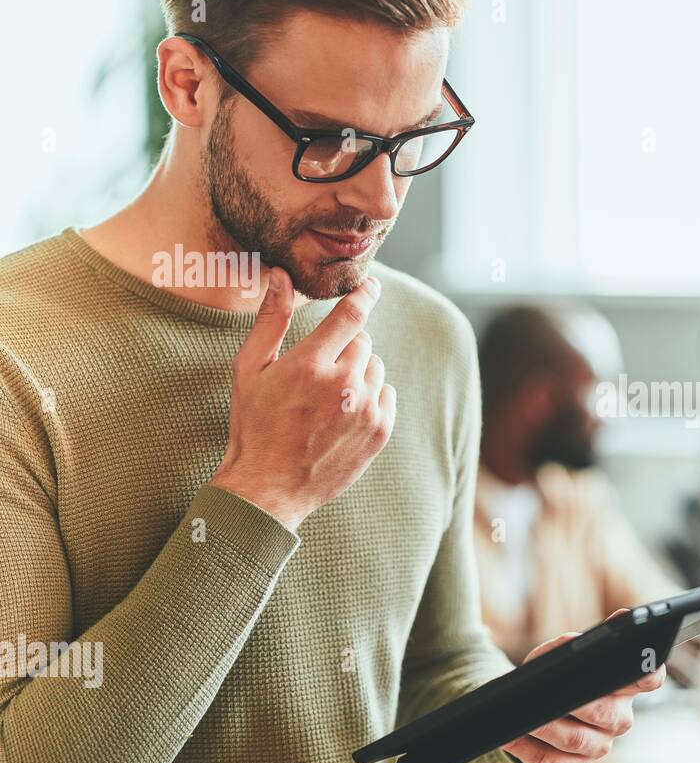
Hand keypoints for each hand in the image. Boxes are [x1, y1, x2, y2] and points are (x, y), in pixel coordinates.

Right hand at [209, 268, 395, 531]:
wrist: (269, 487)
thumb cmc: (254, 425)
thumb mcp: (250, 370)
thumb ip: (272, 320)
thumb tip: (281, 275)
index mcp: (310, 366)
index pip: (351, 315)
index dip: (364, 293)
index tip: (371, 284)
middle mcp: (343, 385)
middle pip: (363, 342)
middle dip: (344, 348)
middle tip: (319, 372)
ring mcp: (365, 410)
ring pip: (375, 367)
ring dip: (358, 373)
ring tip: (328, 398)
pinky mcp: (380, 431)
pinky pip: (386, 394)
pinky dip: (371, 397)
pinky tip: (344, 413)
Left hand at [502, 612, 666, 762]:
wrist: (536, 710)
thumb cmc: (556, 678)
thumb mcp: (558, 655)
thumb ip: (568, 644)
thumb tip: (571, 642)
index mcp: (623, 686)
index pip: (649, 678)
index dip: (649, 673)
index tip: (640, 665)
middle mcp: (619, 717)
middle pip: (605, 713)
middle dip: (574, 704)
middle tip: (546, 698)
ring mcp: (601, 745)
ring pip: (577, 740)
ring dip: (545, 729)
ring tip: (521, 719)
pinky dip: (531, 751)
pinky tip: (513, 739)